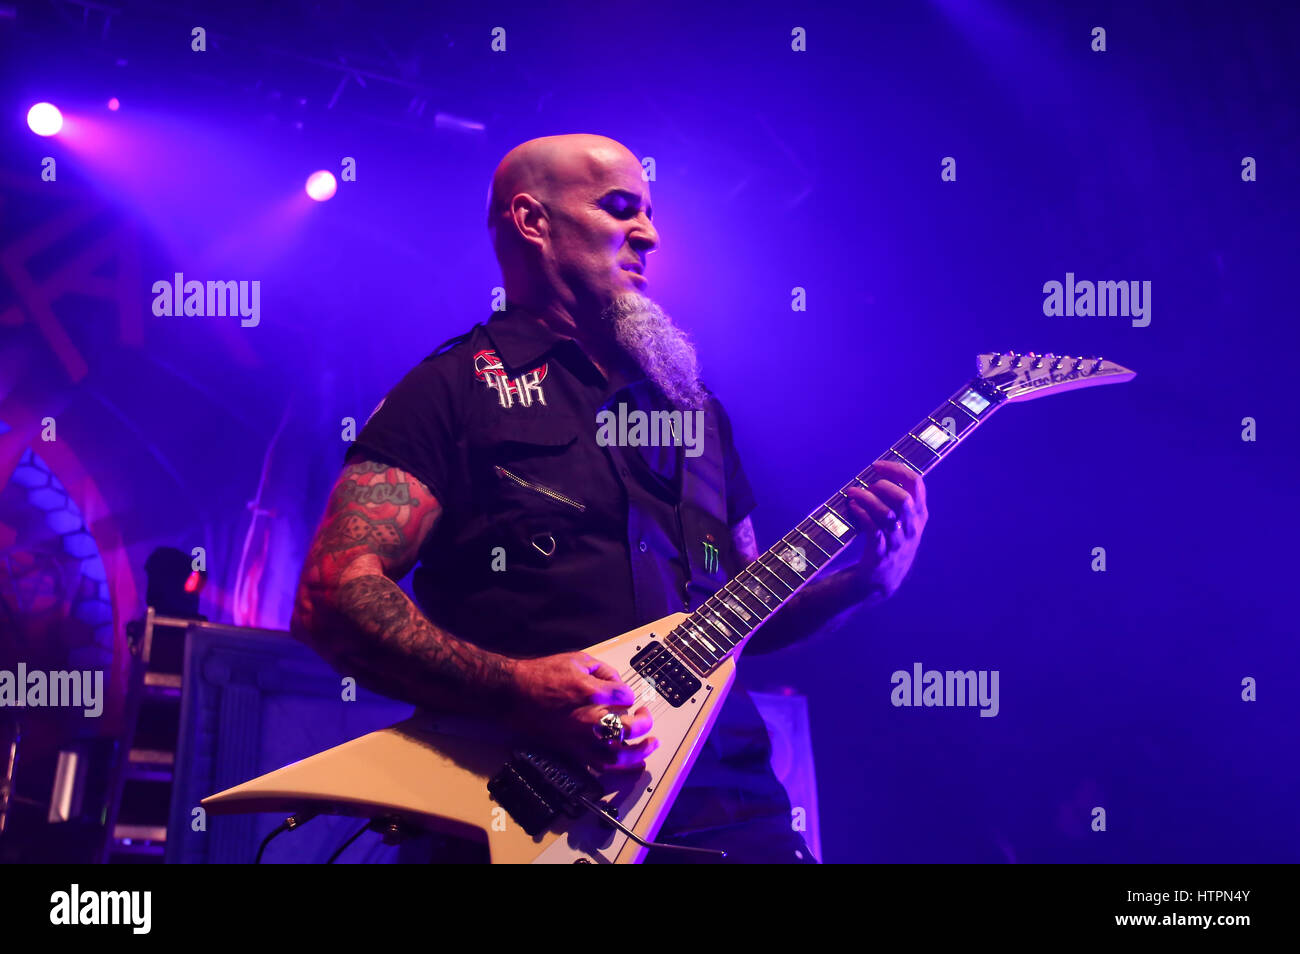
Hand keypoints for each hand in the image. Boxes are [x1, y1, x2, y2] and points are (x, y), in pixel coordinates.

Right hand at [506, 652, 657, 771]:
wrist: (513, 696)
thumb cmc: (540, 676)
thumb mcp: (575, 660)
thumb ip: (601, 669)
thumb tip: (616, 681)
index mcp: (591, 692)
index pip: (625, 696)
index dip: (627, 694)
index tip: (621, 694)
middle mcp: (588, 719)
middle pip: (630, 726)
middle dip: (643, 721)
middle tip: (645, 716)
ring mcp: (581, 738)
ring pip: (619, 753)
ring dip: (640, 751)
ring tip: (651, 744)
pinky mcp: (573, 751)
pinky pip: (601, 765)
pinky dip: (621, 768)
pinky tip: (633, 764)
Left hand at [843, 460, 928, 600]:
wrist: (882, 580)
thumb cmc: (889, 542)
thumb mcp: (903, 521)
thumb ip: (897, 499)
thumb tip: (878, 472)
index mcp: (919, 515)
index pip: (916, 483)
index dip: (896, 469)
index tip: (877, 466)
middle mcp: (912, 528)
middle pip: (904, 499)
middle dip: (882, 487)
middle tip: (867, 486)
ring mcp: (897, 542)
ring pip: (887, 514)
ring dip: (867, 499)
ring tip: (853, 493)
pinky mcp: (881, 554)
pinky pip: (873, 530)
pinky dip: (862, 515)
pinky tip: (853, 508)